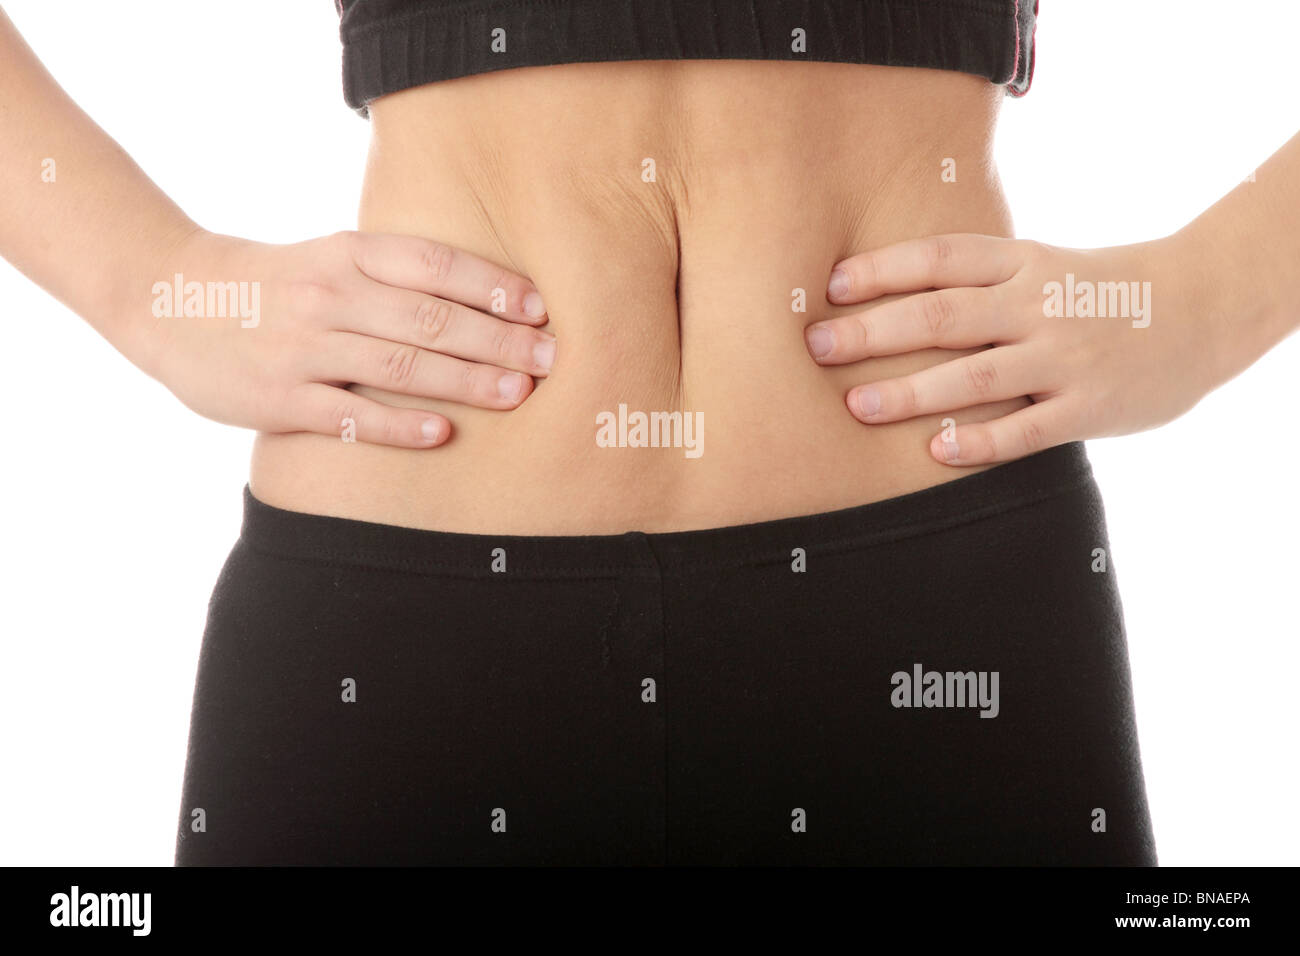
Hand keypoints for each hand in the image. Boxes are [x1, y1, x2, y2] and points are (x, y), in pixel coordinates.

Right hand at [135, 229, 555, 446]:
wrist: (168, 299)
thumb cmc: (275, 283)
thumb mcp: (329, 256)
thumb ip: (393, 272)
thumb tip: (486, 297)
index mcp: (347, 253)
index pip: (434, 263)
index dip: (492, 285)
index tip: (540, 309)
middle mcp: (330, 295)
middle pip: (430, 317)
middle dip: (498, 339)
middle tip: (550, 359)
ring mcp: (304, 347)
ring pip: (400, 364)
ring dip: (466, 380)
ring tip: (518, 394)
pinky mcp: (281, 399)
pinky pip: (350, 414)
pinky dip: (400, 425)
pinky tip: (444, 434)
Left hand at [804, 233, 1231, 464]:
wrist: (1203, 308)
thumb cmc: (1096, 291)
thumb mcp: (1040, 265)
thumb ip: (978, 280)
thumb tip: (885, 296)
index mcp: (1022, 263)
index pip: (941, 258)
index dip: (883, 269)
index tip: (831, 285)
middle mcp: (1037, 305)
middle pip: (943, 315)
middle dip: (873, 332)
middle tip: (816, 346)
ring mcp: (1064, 357)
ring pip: (975, 376)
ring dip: (910, 394)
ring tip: (855, 407)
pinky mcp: (1088, 407)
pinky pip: (1025, 431)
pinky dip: (977, 443)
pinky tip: (933, 453)